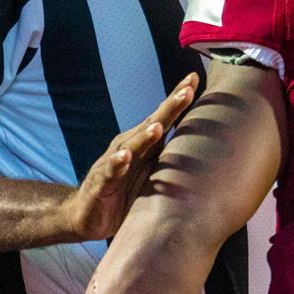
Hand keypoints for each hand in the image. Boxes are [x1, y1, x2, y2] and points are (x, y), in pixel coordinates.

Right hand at [62, 73, 197, 240]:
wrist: (87, 216)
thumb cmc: (124, 192)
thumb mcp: (152, 173)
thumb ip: (171, 158)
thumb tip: (206, 149)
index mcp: (144, 144)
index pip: (163, 117)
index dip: (178, 98)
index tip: (194, 78)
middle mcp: (128, 147)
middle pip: (151, 123)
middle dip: (169, 107)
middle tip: (186, 90)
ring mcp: (113, 163)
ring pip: (131, 146)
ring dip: (144, 136)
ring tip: (157, 126)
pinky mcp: (101, 183)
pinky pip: (109, 172)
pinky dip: (117, 164)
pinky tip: (125, 158)